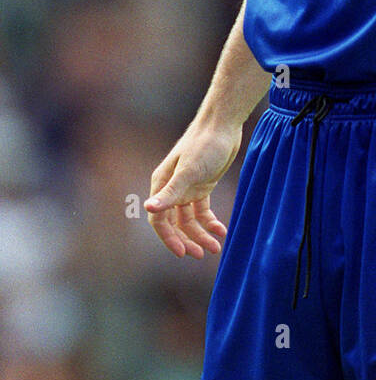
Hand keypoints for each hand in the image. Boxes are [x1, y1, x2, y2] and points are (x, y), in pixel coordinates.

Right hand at [144, 121, 241, 258]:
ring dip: (201, 234)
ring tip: (216, 247)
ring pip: (190, 219)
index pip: (159, 219)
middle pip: (174, 223)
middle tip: (201, 254)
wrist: (223, 124)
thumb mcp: (189, 171)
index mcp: (162, 184)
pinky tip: (222, 230)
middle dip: (186, 240)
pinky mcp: (203, 185)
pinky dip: (211, 222)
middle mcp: (172, 188)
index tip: (182, 253)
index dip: (169, 238)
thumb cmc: (204, 144)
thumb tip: (149, 208)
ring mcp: (188, 187)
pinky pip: (203, 211)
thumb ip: (171, 192)